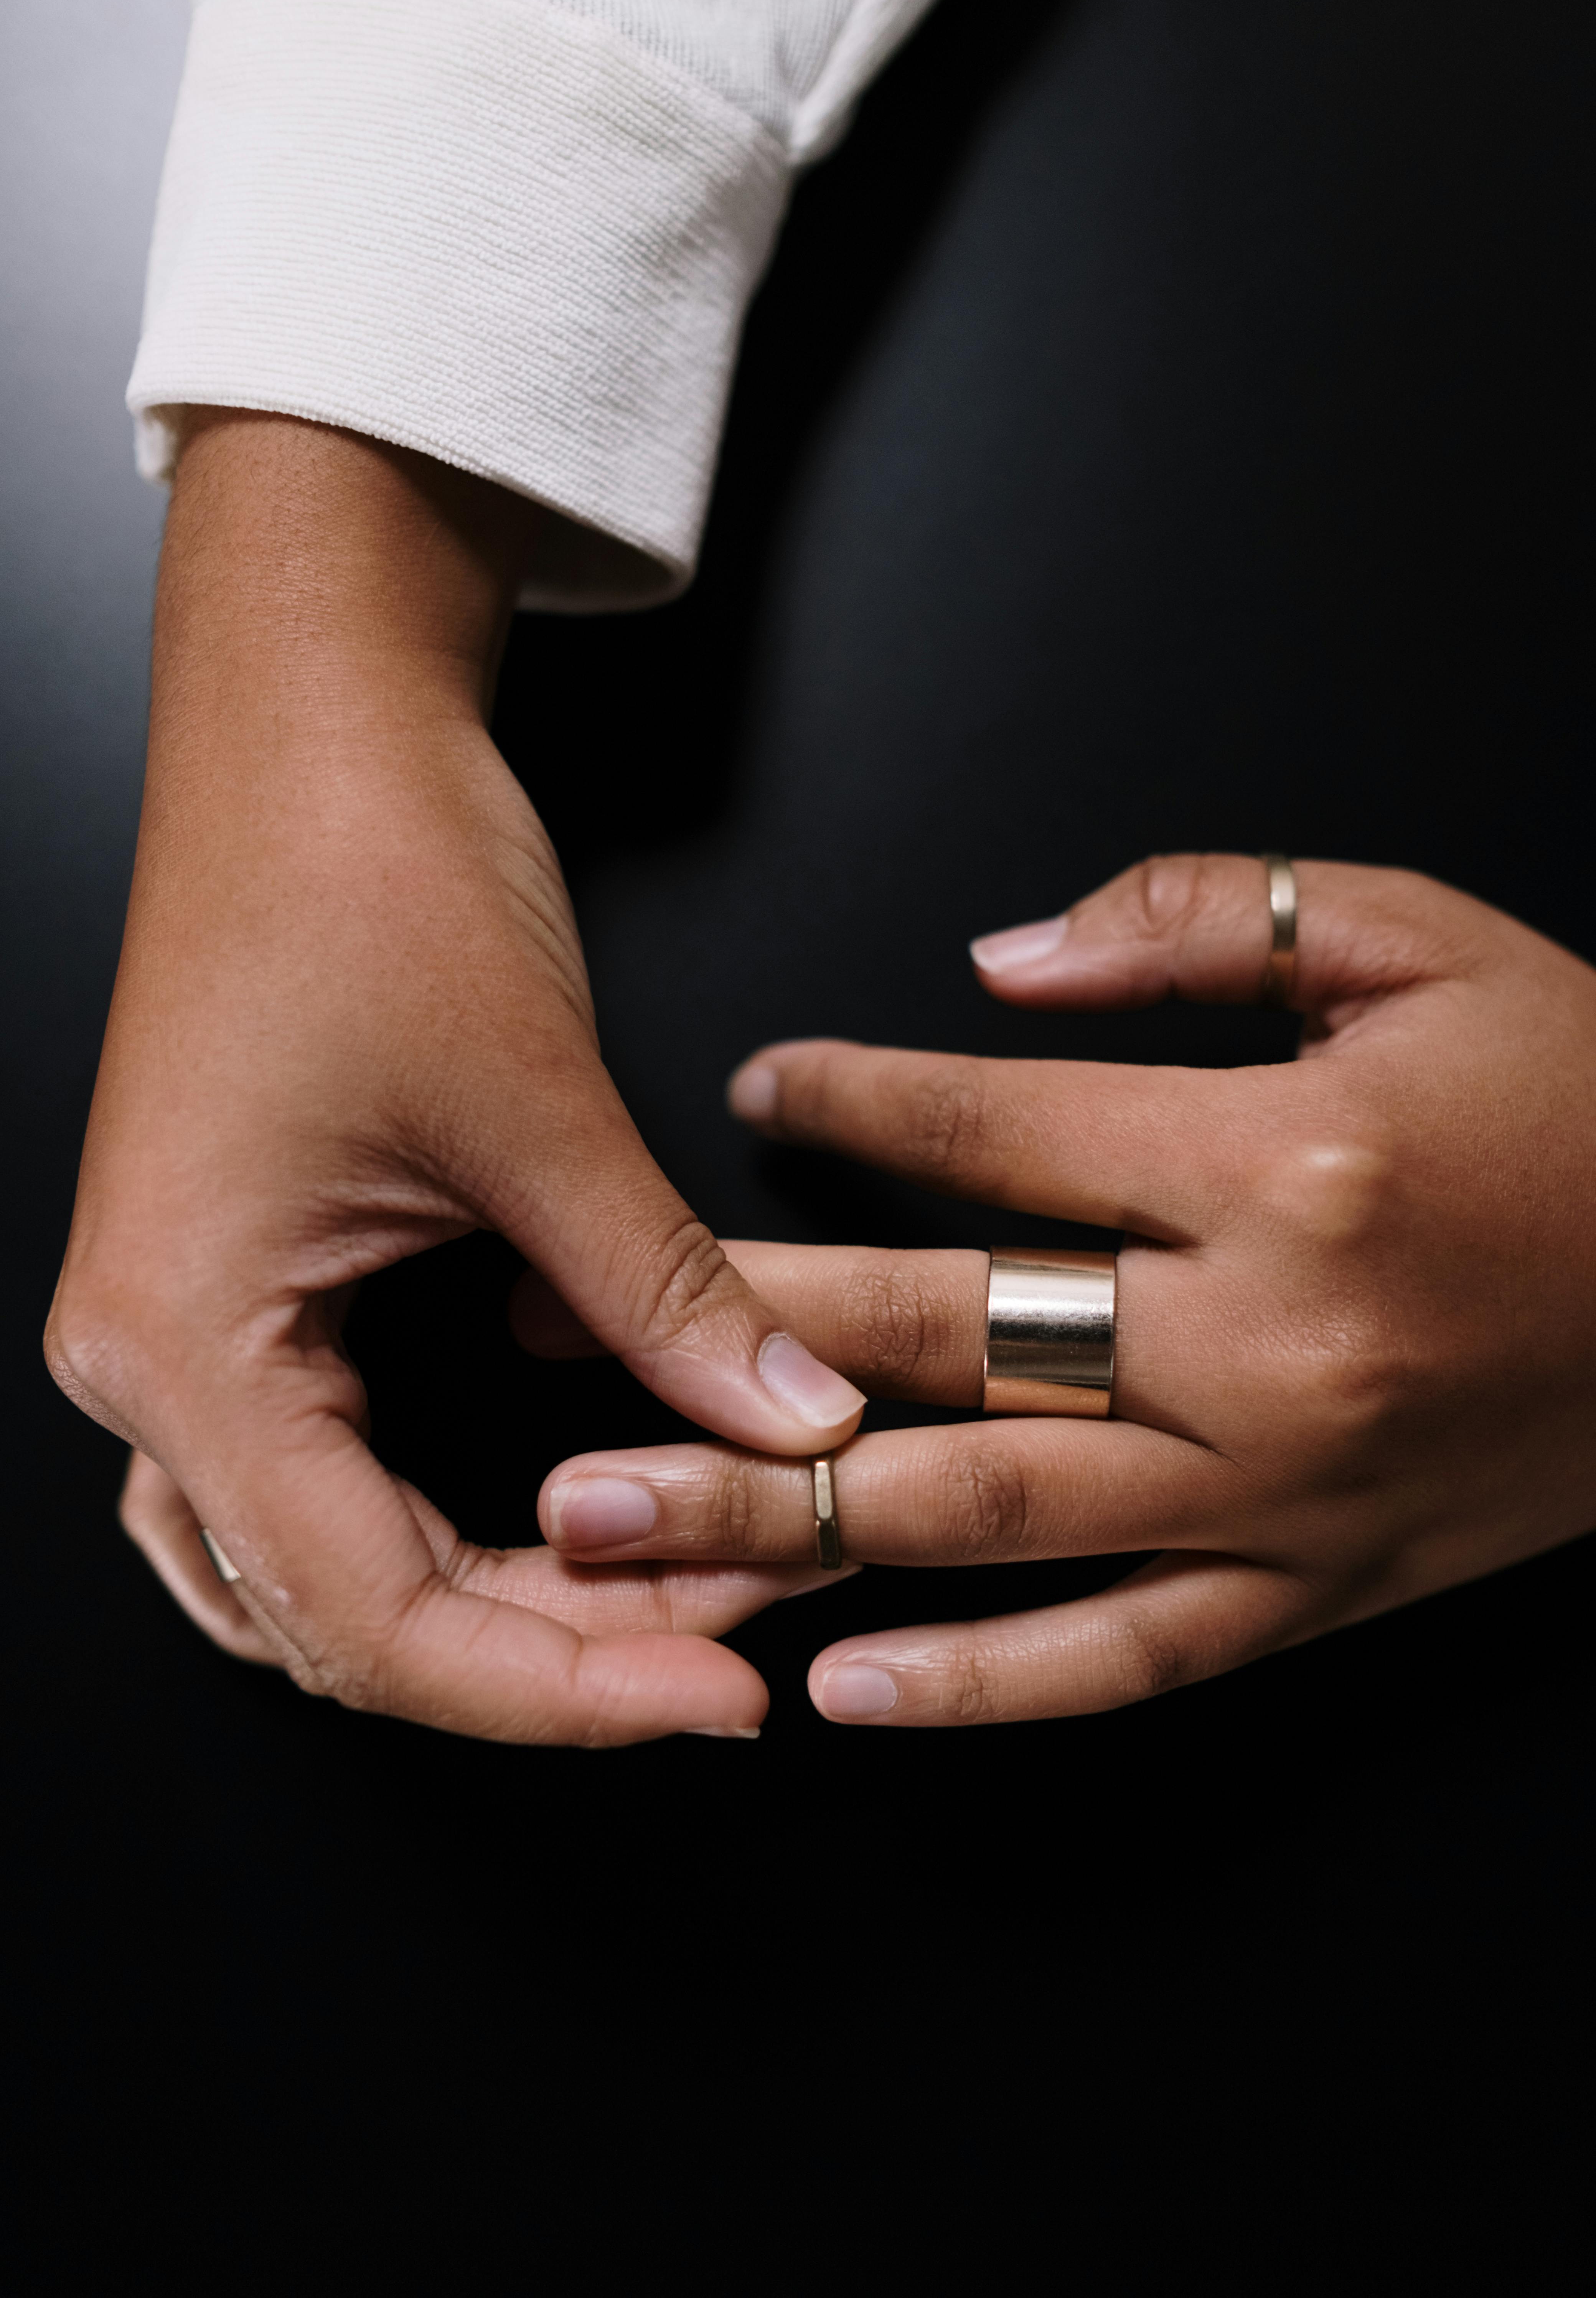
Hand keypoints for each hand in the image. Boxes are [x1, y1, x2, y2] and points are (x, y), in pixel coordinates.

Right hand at [46, 412, 861, 1745]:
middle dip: (558, 1651)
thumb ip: (664, 1295)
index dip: (565, 1685)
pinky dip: (455, 1534)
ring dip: (506, 1610)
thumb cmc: (374, 874)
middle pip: (352, 1617)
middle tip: (740, 1648)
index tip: (724, 1701)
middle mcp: (151, 1367)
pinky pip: (330, 1487)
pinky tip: (574, 1531)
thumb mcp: (539, 1107)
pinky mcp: (240, 1296)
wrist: (307, 729)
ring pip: (334, 1572)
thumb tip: (801, 1429)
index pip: (378, 1615)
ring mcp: (184, 1336)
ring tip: (678, 1611)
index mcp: (186, 1339)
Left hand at [525, 855, 1595, 1725]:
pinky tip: (850, 1688)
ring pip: (997, 1518)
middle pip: (941, 1337)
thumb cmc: (1585, 1085)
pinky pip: (1137, 1657)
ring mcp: (1291, 1485)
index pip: (990, 1134)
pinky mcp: (1330, 1585)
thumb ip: (1203, 922)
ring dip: (789, 1521)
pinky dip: (993, 1685)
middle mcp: (1263, 1339)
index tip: (739, 1091)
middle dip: (722, 1341)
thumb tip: (1003, 956)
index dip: (842, 1103)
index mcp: (1277, 1157)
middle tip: (532, 1362)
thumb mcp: (1418, 935)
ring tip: (615, 1535)